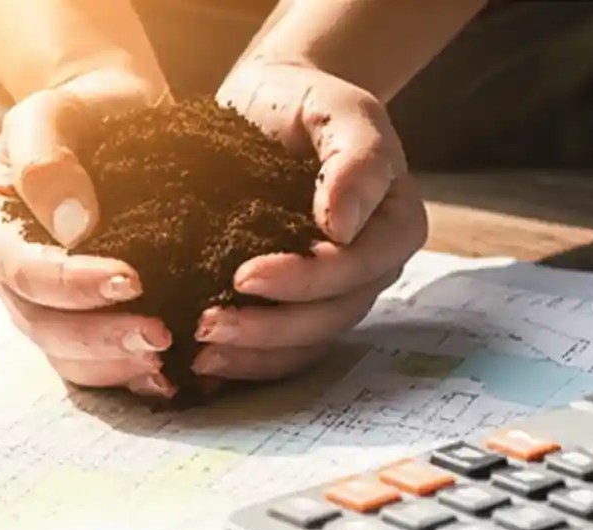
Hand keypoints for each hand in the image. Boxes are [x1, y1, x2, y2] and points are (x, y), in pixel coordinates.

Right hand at [0, 71, 180, 399]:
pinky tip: (174, 377)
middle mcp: (11, 280)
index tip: (132, 279)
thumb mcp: (48, 111)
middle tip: (161, 334)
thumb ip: (44, 159)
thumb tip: (73, 226)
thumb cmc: (76, 112)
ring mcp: (47, 307)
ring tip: (168, 363)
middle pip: (45, 327)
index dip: (73, 284)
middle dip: (101, 338)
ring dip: (117, 365)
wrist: (110, 119)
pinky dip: (133, 374)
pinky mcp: (86, 320)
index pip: (24, 272)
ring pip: (70, 358)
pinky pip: (100, 363)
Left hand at [199, 60, 426, 380]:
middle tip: (206, 324)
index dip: (304, 281)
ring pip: (304, 343)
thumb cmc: (309, 104)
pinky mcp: (294, 305)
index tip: (243, 276)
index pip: (356, 269)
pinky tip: (202, 363)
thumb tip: (343, 225)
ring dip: (252, 355)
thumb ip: (356, 160)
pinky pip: (280, 350)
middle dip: (268, 329)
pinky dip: (243, 362)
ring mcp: (333, 294)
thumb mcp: (342, 112)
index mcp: (393, 227)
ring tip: (198, 353)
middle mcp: (369, 270)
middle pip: (330, 317)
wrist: (271, 105)